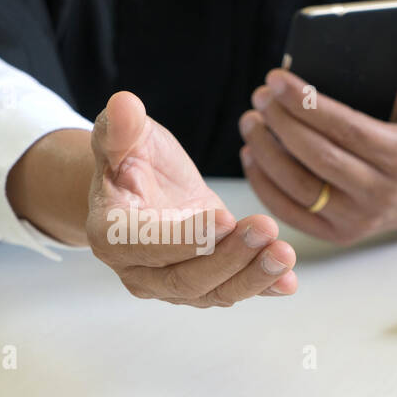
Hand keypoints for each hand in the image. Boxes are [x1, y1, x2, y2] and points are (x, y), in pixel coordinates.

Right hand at [88, 91, 297, 306]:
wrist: (142, 185)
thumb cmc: (129, 158)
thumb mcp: (121, 135)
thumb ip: (120, 126)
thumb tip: (123, 104)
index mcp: (109, 235)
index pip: (146, 245)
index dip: (184, 239)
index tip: (222, 219)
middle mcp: (137, 271)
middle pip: (184, 278)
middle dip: (228, 258)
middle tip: (265, 228)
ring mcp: (170, 285)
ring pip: (212, 292)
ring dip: (251, 276)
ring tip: (284, 252)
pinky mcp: (202, 286)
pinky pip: (231, 292)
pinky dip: (261, 287)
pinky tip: (287, 280)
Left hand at [237, 33, 396, 244]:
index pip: (347, 128)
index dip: (307, 103)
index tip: (276, 78)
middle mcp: (380, 194)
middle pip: (317, 157)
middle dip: (281, 124)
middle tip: (259, 96)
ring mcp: (356, 220)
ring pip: (298, 187)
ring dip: (265, 152)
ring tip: (250, 121)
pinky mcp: (336, 235)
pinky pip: (290, 212)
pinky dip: (264, 184)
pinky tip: (251, 153)